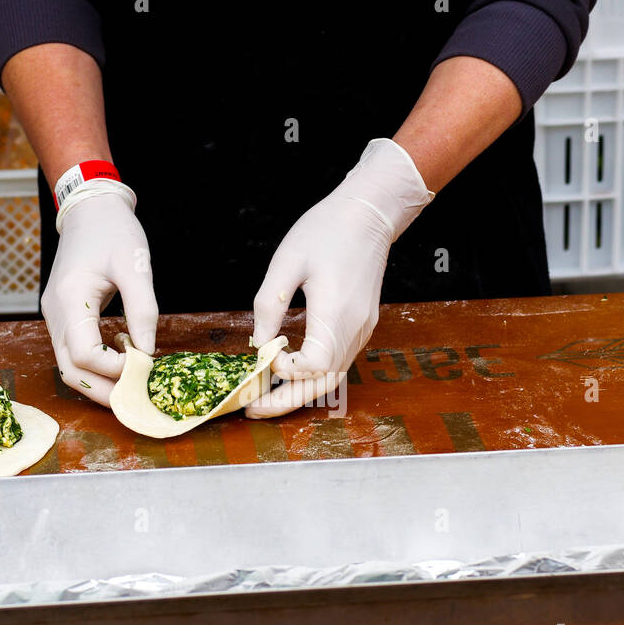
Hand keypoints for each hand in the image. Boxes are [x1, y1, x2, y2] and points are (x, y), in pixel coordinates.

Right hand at [42, 181, 157, 406]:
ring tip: (133, 386)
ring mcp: (53, 315)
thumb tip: (147, 353)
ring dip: (99, 381)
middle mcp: (54, 313)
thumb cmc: (113, 231)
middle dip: (103, 391)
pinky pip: (73, 351)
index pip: (83, 354)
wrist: (90, 208)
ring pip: (69, 365)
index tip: (143, 365)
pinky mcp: (61, 315)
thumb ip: (143, 310)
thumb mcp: (136, 266)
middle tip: (137, 401)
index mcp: (69, 298)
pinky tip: (122, 357)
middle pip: (70, 370)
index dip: (112, 369)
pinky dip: (95, 364)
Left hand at [247, 138, 432, 417]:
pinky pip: (339, 362)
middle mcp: (354, 329)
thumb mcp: (287, 262)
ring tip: (267, 400)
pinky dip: (314, 375)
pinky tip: (290, 373)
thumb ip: (269, 306)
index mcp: (335, 313)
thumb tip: (258, 344)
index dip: (288, 371)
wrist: (369, 214)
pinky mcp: (362, 326)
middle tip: (254, 410)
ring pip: (333, 377)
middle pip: (324, 383)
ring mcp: (362, 330)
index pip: (315, 365)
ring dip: (300, 392)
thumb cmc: (326, 231)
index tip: (267, 356)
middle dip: (288, 401)